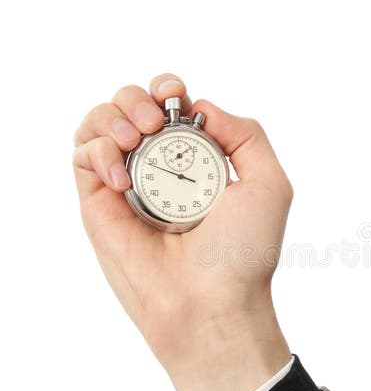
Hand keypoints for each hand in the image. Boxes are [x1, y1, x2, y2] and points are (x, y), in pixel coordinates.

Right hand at [72, 73, 292, 390]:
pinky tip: (121, 174)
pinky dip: (98, 150)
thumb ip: (246, 135)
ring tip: (134, 138)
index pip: (170, 108)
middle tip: (153, 122)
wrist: (212, 301)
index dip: (167, 89)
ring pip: (99, 124)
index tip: (175, 96)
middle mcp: (159, 169)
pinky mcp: (99, 205)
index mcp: (197, 160)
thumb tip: (201, 107)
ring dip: (112, 115)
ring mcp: (127, 186)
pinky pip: (83, 156)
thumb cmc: (244, 252)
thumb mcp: (268, 184)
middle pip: (130, 106)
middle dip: (137, 98)